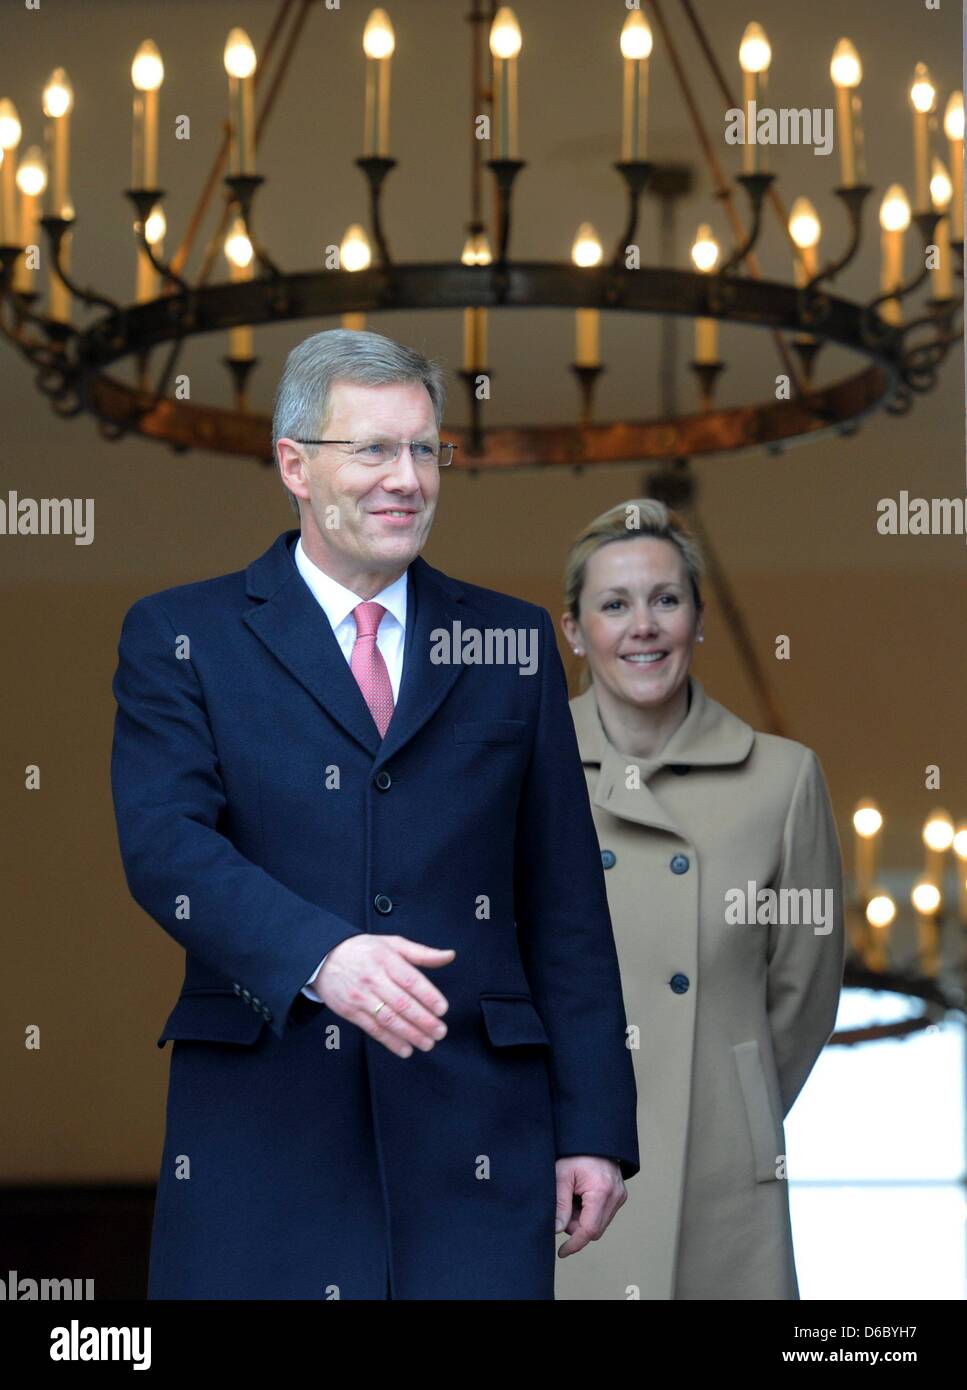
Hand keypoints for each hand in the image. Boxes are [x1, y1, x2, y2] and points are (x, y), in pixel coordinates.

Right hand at [313, 934, 454, 1057]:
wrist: (323, 958)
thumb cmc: (363, 950)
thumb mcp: (392, 943)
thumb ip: (422, 953)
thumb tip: (449, 956)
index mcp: (386, 959)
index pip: (411, 980)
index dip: (428, 996)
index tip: (442, 1009)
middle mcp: (373, 979)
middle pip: (402, 1003)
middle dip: (424, 1021)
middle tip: (440, 1031)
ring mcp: (360, 997)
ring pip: (389, 1019)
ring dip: (410, 1034)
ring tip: (427, 1043)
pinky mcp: (351, 1012)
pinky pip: (373, 1029)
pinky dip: (390, 1041)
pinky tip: (405, 1048)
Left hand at [554, 1156, 626, 1256]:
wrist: (593, 1135)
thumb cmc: (575, 1152)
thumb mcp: (561, 1175)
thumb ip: (559, 1204)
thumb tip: (557, 1230)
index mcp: (601, 1191)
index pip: (589, 1230)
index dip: (574, 1244)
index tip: (562, 1252)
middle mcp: (615, 1196)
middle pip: (595, 1229)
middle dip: (576, 1226)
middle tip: (563, 1206)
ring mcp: (620, 1196)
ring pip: (599, 1223)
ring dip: (582, 1219)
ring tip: (573, 1196)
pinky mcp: (620, 1195)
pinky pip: (603, 1214)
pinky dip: (590, 1211)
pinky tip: (582, 1195)